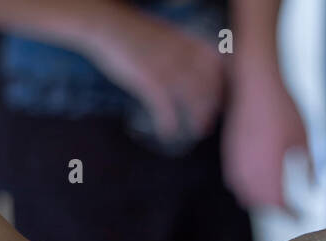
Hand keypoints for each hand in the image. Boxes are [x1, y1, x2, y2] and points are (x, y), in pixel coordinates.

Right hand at [83, 6, 222, 141]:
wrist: (105, 24)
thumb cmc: (131, 30)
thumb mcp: (163, 34)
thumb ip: (179, 48)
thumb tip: (190, 64)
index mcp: (186, 42)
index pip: (215, 66)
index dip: (220, 85)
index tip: (219, 99)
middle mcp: (181, 55)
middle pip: (207, 86)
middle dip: (212, 107)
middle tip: (209, 122)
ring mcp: (167, 68)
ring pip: (192, 99)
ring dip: (198, 118)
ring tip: (197, 131)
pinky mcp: (149, 81)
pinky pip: (166, 107)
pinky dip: (168, 122)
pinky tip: (167, 132)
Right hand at [222, 67, 308, 210]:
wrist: (254, 84)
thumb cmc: (282, 109)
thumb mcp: (304, 139)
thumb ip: (310, 167)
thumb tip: (314, 187)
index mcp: (270, 170)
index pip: (279, 203)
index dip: (290, 213)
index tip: (300, 216)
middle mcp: (250, 171)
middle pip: (260, 204)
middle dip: (274, 209)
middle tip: (288, 210)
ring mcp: (236, 164)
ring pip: (245, 196)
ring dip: (259, 201)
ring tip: (274, 200)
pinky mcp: (229, 155)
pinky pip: (236, 182)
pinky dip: (247, 188)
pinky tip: (257, 182)